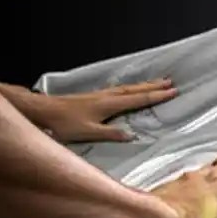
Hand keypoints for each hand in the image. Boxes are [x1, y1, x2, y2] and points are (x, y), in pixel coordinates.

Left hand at [31, 78, 176, 142]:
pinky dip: (132, 87)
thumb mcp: (89, 133)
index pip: (138, 99)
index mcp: (109, 105)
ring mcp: (101, 94)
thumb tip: (132, 136)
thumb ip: (111, 134)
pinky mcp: (95, 96)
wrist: (44, 111)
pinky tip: (132, 88)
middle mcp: (107, 96)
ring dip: (144, 84)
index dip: (156, 96)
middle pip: (135, 90)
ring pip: (128, 88)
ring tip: (158, 81)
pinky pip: (120, 89)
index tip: (172, 92)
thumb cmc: (65, 123)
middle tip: (171, 82)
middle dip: (154, 86)